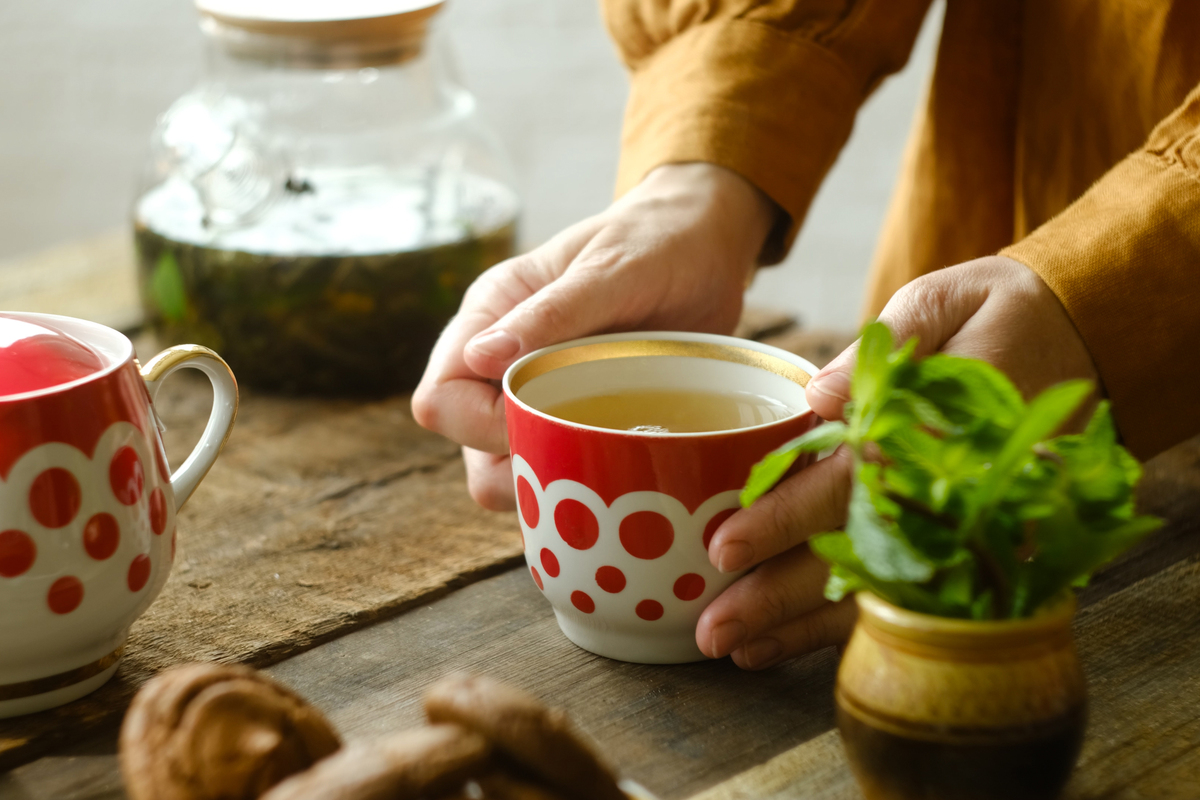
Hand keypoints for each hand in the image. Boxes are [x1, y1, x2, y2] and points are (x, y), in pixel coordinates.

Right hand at [412, 163, 777, 508]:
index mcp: (490, 315)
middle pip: (467, 446)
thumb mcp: (609, 269)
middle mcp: (501, 361)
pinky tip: (628, 458)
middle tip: (588, 444)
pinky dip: (584, 473)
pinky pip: (557, 464)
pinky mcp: (577, 417)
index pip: (440, 398)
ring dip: (552, 473)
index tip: (544, 416)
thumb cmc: (658, 240)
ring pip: (507, 468)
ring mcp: (538, 393)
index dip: (479, 425)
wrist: (711, 247)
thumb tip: (481, 358)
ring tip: (611, 451)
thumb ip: (549, 313)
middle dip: (516, 461)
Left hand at [697, 255, 1100, 668]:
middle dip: (780, 595)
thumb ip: (884, 345)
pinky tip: (787, 643)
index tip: (725, 546)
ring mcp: (974, 529)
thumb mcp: (944, 301)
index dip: (787, 519)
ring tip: (735, 649)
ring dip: (804, 624)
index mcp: (941, 427)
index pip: (852, 481)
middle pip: (859, 553)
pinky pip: (908, 598)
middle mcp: (957, 491)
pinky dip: (844, 625)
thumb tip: (819, 398)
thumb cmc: (999, 313)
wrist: (1087, 339)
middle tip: (713, 628)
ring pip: (880, 589)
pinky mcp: (982, 549)